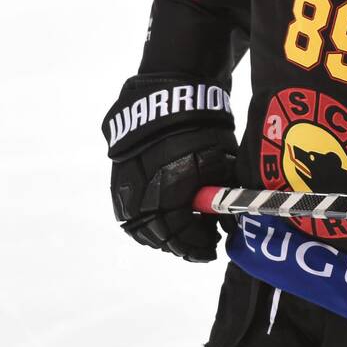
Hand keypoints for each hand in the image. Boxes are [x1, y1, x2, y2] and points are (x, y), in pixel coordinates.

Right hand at [110, 128, 237, 261]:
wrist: (167, 101)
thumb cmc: (200, 133)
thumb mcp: (220, 167)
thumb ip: (222, 199)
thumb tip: (227, 222)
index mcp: (169, 201)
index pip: (184, 239)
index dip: (200, 246)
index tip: (213, 246)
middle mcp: (141, 205)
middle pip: (162, 238)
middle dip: (185, 242)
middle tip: (202, 238)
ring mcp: (126, 196)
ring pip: (144, 231)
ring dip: (165, 233)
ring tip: (185, 227)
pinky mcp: (118, 185)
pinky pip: (131, 216)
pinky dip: (149, 221)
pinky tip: (164, 217)